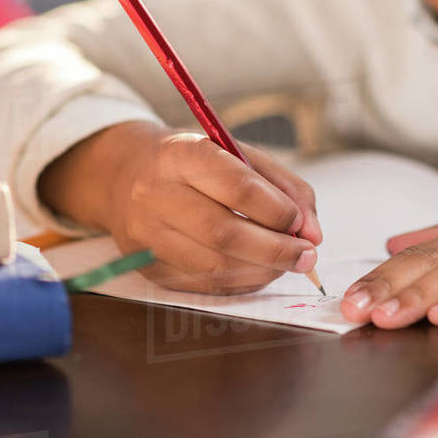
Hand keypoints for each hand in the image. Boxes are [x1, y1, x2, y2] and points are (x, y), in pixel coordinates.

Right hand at [40, 121, 321, 294]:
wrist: (124, 174)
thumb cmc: (193, 162)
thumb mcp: (236, 153)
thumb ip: (282, 186)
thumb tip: (312, 232)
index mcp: (180, 154)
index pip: (237, 186)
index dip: (278, 210)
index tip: (302, 223)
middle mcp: (155, 193)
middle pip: (224, 233)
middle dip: (276, 250)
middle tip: (306, 255)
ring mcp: (145, 235)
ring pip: (215, 266)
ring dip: (263, 270)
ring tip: (286, 262)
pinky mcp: (147, 267)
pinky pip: (204, 285)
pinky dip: (241, 282)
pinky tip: (258, 271)